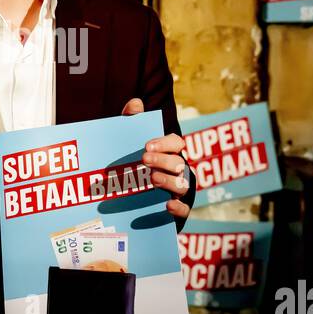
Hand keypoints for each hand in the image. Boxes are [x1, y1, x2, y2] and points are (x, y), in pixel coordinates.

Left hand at [122, 97, 190, 218]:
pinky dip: (179, 208)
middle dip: (163, 160)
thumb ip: (132, 122)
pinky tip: (167, 205)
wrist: (127, 199)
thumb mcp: (130, 143)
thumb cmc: (133, 163)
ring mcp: (179, 190)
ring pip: (183, 184)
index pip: (176, 142)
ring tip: (152, 179)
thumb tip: (135, 103)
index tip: (146, 145)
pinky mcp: (177, 210)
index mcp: (169, 152)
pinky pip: (185, 209)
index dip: (164, 143)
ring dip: (169, 181)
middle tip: (144, 159)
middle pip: (179, 163)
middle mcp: (178, 170)